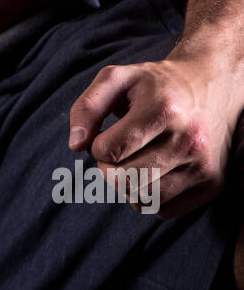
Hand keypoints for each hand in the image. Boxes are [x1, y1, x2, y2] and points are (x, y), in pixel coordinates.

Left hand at [68, 56, 240, 219]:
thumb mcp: (117, 79)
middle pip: (124, 180)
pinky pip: (163, 211)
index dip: (97, 146)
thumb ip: (88, 107)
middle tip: (116, 152)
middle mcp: (188, 140)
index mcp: (164, 109)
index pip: (108, 150)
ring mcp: (203, 165)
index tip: (107, 135)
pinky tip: (155, 171)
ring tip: (136, 160)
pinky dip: (149, 197)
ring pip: (142, 199)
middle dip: (107, 168)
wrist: (211, 85)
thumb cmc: (155, 84)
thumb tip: (76, 145)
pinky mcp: (212, 185)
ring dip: (127, 185)